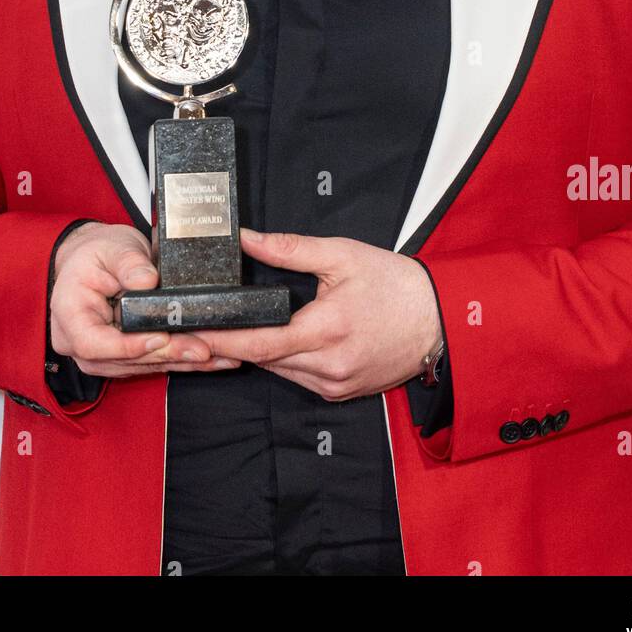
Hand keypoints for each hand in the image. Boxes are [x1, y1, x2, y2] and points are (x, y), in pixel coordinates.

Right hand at [49, 222, 239, 378]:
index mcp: (69, 316)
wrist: (93, 260)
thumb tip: (147, 280)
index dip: (128, 347)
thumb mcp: (111, 247)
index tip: (160, 338)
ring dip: (179, 362)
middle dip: (166, 355)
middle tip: (202, 349)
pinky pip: (149, 361)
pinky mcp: (120, 356)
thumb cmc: (96, 254)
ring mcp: (100, 354)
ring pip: (140, 365)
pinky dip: (179, 359)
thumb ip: (128, 263)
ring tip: (214, 356)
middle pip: (123, 360)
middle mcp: (79, 342)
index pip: (94, 343)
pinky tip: (208, 358)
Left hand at [188, 228, 442, 400]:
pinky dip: (285, 360)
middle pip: (263, 359)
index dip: (221, 339)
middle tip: (205, 324)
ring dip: (260, 352)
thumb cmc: (395, 284)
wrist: (440, 318)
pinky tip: (283, 338)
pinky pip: (298, 378)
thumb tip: (247, 239)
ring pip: (279, 371)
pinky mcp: (341, 392)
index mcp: (326, 330)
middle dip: (234, 343)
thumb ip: (289, 248)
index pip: (258, 343)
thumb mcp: (342, 255)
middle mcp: (328, 366)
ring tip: (239, 327)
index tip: (192, 332)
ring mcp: (335, 384)